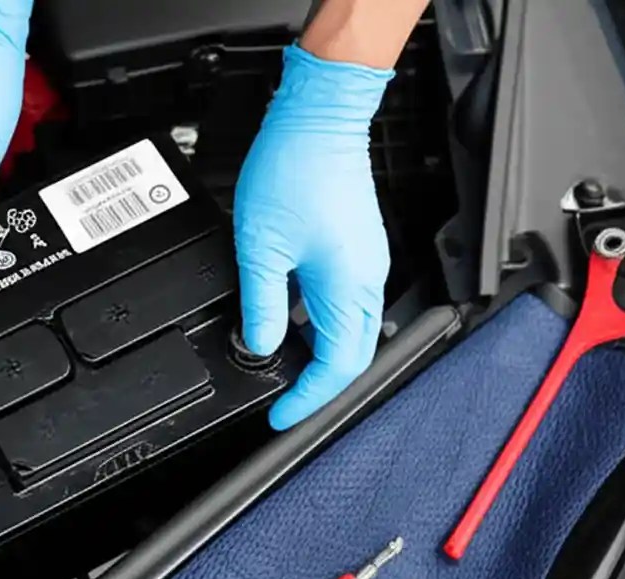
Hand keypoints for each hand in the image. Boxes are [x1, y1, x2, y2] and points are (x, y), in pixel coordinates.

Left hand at [234, 44, 394, 429]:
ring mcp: (364, 262)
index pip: (336, 366)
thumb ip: (260, 305)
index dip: (308, 399)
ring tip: (280, 367)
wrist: (319, 117)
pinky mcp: (355, 247)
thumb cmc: (294, 168)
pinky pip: (344, 302)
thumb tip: (258, 346)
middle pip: (351, 354)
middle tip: (284, 401)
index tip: (281, 416)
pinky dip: (318, 324)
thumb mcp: (260, 248)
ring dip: (318, 354)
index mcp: (347, 288)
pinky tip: (288, 321)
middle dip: (317, 385)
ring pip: (349, 329)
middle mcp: (366, 279)